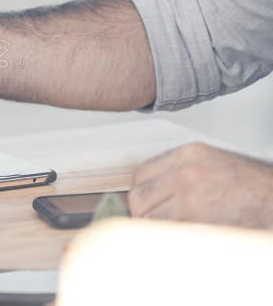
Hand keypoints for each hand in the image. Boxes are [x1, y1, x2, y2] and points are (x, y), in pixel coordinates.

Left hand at [129, 142, 272, 227]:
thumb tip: (153, 191)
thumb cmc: (252, 187)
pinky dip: (170, 238)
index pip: (142, 174)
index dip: (140, 193)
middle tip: (150, 222)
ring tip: (168, 231)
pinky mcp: (199, 220)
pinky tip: (182, 237)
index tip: (142, 203)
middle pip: (140, 197)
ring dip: (155, 228)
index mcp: (189, 154)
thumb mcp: (212, 164)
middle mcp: (187, 172)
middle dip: (142, 213)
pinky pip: (169, 232)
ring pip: (150, 218)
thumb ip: (181, 172)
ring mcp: (191, 196)